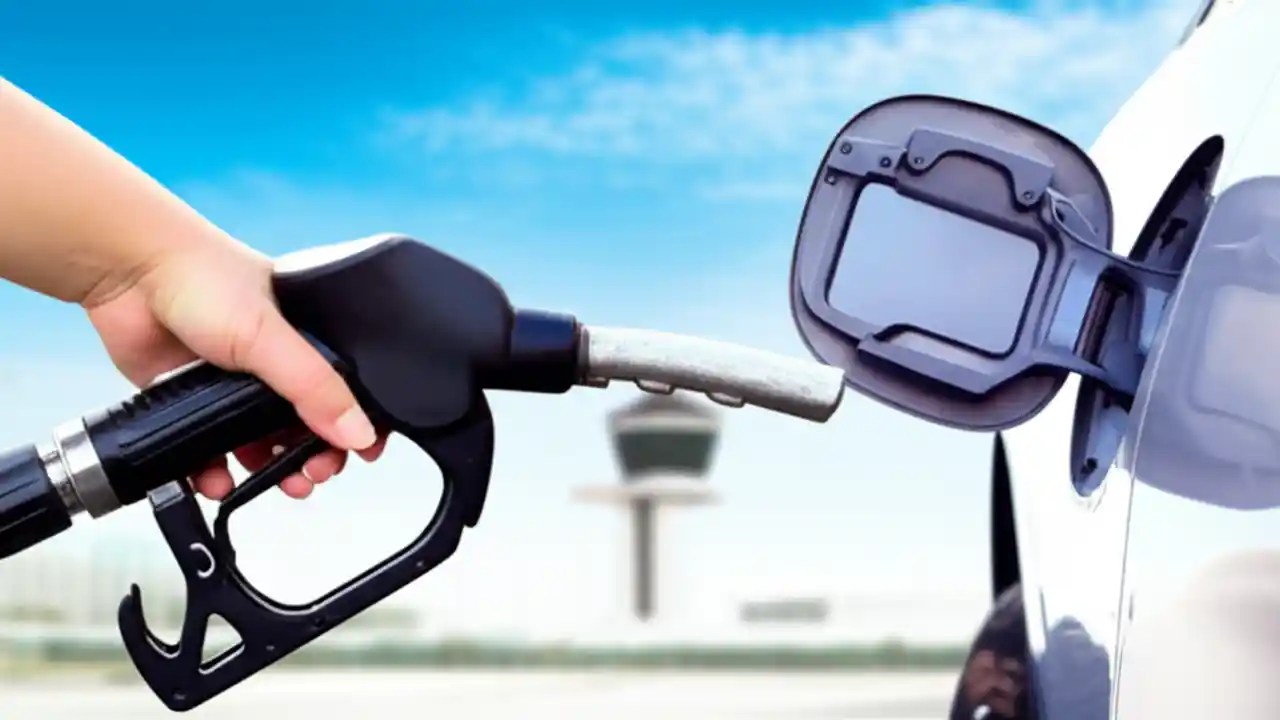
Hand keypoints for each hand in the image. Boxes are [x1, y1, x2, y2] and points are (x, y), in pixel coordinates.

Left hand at [85, 238, 386, 499]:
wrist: (130, 273)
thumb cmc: (204, 279)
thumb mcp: (272, 339)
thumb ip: (316, 389)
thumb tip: (361, 434)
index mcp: (304, 339)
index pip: (343, 392)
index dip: (355, 426)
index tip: (361, 455)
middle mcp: (272, 363)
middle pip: (305, 427)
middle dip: (314, 457)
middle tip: (314, 476)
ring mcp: (231, 385)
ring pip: (261, 444)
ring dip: (269, 472)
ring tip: (276, 486)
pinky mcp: (191, 402)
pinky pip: (210, 450)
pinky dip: (215, 473)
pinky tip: (218, 482)